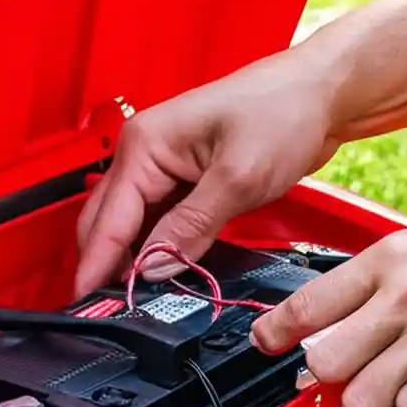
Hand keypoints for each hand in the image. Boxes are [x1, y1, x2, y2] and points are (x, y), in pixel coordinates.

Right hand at [74, 46, 345, 295]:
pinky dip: (159, 248)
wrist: (319, 94)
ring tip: (137, 301)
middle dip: (105, 266)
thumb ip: (191, 227)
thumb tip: (155, 268)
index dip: (96, 266)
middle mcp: (147, 153)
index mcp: (146, 145)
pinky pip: (159, 221)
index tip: (87, 304)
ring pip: (133, 225)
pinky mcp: (188, 180)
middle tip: (109, 312)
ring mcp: (166, 167)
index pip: (109, 219)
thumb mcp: (237, 178)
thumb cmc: (283, 110)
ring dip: (133, 260)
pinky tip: (165, 274)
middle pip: (108, 223)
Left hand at [250, 224, 406, 406]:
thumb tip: (331, 328)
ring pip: (362, 398)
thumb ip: (385, 290)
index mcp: (395, 260)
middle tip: (369, 375)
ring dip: (383, 403)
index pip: (307, 304)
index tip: (268, 346)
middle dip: (338, 379)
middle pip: (323, 362)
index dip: (278, 333)